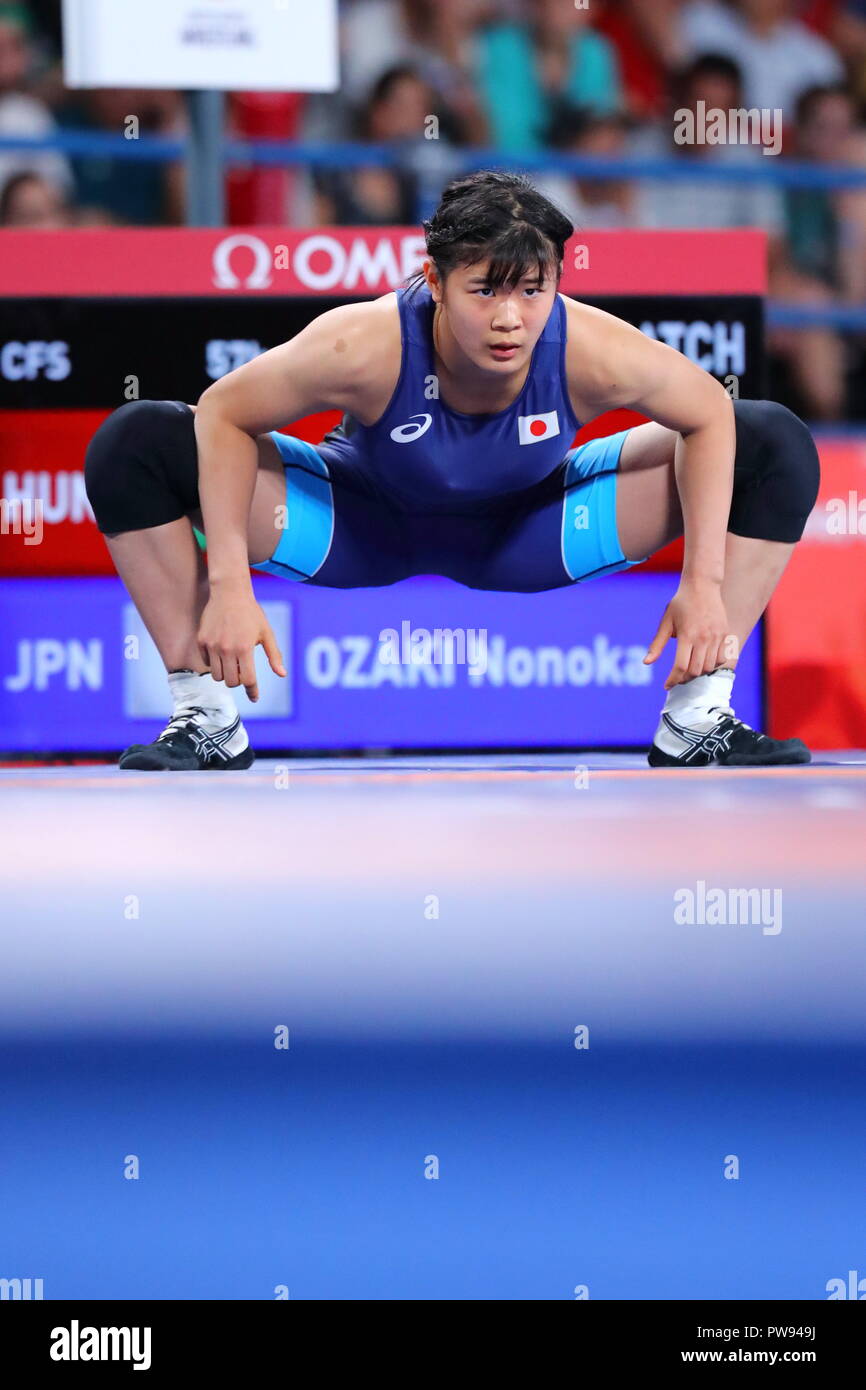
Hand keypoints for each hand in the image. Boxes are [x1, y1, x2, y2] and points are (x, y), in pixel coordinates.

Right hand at [197, 583, 285, 701]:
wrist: (229, 593)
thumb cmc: (251, 613)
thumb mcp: (266, 633)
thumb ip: (274, 655)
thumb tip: (282, 674)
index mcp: (245, 648)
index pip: (247, 680)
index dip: (252, 691)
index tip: (254, 697)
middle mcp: (227, 649)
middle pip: (231, 682)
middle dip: (239, 682)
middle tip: (243, 672)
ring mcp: (212, 645)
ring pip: (217, 676)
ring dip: (226, 675)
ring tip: (232, 664)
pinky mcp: (202, 641)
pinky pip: (206, 663)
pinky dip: (214, 664)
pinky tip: (221, 654)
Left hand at [643, 579, 734, 689]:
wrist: (702, 586)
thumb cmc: (680, 604)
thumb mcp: (666, 622)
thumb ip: (657, 644)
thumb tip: (646, 663)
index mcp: (687, 635)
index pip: (680, 666)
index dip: (672, 680)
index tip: (667, 685)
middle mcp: (703, 638)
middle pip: (695, 670)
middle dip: (684, 679)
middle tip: (677, 678)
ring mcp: (716, 636)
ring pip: (709, 667)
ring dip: (698, 673)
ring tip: (689, 670)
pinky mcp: (725, 634)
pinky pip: (721, 659)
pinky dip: (712, 665)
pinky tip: (703, 662)